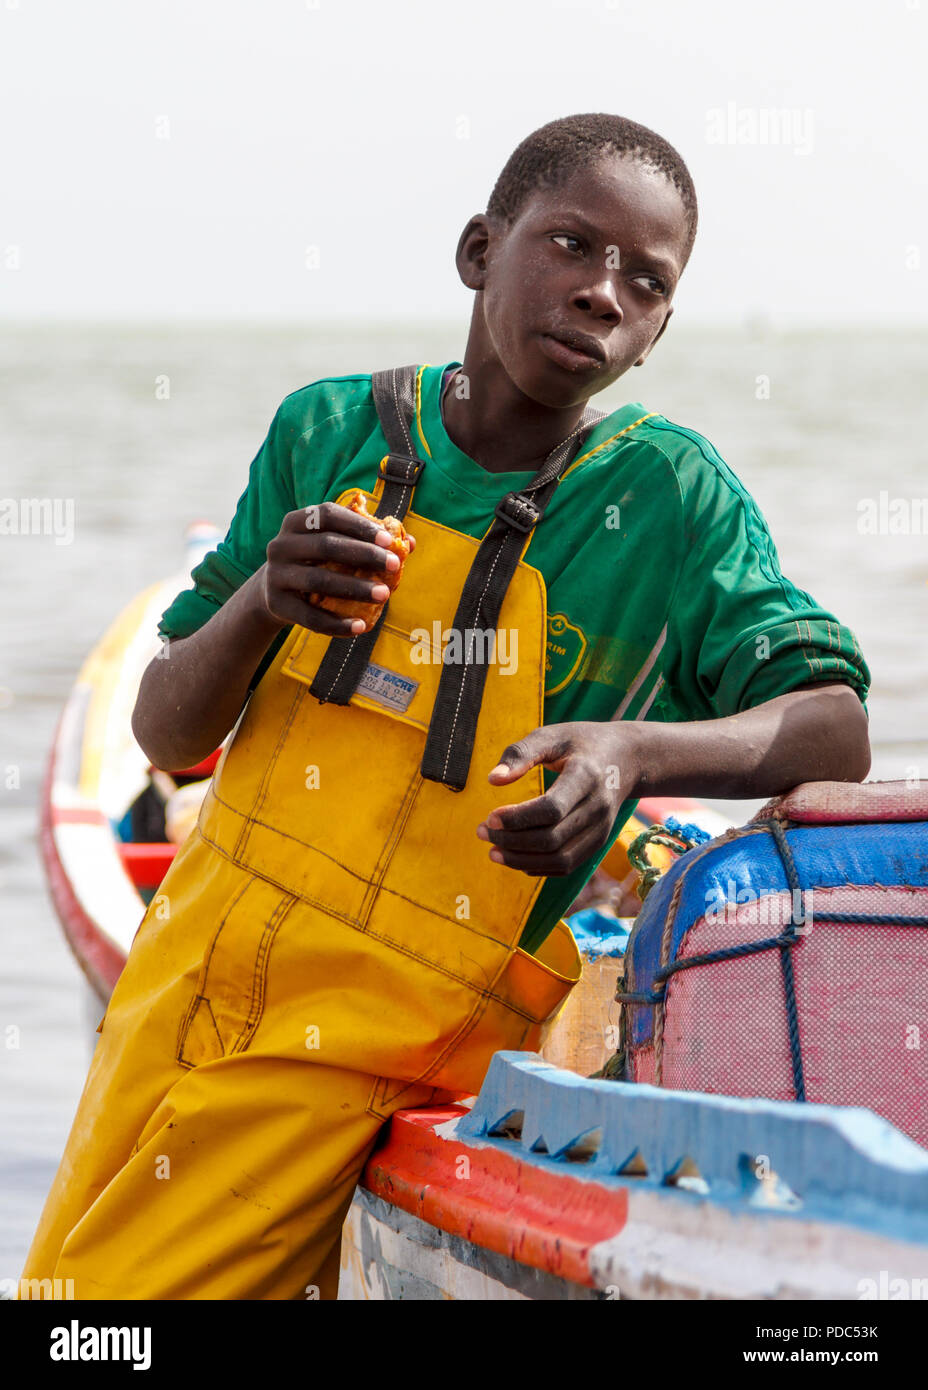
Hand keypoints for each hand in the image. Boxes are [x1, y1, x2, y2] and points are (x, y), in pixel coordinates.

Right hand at [261, 502, 415, 635]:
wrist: (273, 590)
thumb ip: (367, 540)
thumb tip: (410, 543)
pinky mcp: (276, 604)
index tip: (389, 540)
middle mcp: (280, 545)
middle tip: (394, 565)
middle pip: (326, 546)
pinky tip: (361, 627)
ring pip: (319, 581)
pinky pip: (309, 617)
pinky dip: (337, 624)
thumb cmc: (315, 562)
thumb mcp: (333, 545)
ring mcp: (275, 575)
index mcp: (296, 522)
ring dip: (355, 588)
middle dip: (364, 555)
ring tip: (384, 595)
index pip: (328, 514)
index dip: (359, 525)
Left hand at [475, 722, 640, 876]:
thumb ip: (521, 753)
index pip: (551, 809)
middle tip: (482, 832)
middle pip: (552, 838)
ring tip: (493, 851)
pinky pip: (568, 866)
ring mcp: (602, 829)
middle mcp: (598, 807)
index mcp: (587, 776)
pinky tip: (516, 858)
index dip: (518, 819)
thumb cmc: (582, 743)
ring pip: (560, 859)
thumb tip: (493, 779)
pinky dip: (540, 868)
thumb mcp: (552, 735)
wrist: (628, 758)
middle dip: (512, 841)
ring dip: (522, 860)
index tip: (489, 817)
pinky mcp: (599, 842)